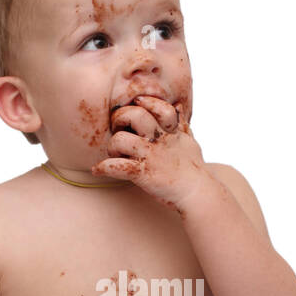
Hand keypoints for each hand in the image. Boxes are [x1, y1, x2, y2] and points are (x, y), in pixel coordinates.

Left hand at [92, 95, 208, 209]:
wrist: (198, 193)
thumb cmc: (193, 169)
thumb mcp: (189, 141)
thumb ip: (182, 124)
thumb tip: (179, 107)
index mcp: (170, 131)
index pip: (158, 106)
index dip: (146, 102)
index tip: (136, 104)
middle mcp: (159, 140)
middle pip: (134, 115)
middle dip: (121, 119)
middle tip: (118, 129)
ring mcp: (151, 157)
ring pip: (121, 139)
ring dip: (112, 146)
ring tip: (114, 153)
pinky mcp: (143, 174)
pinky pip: (117, 167)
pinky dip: (103, 168)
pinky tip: (97, 170)